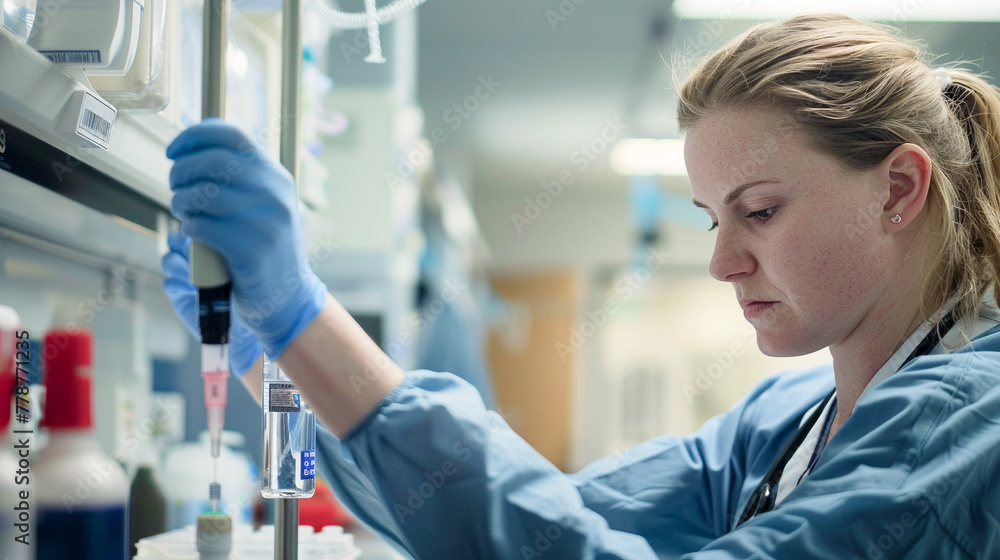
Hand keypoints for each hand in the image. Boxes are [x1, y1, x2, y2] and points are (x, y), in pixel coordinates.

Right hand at [162, 230, 262, 376]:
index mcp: (215, 246)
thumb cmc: (254, 296)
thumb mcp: (245, 267)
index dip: (197, 227)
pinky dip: (179, 285)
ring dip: (178, 264)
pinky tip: (194, 291)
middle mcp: (199, 258)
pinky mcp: (180, 294)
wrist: (247, 329)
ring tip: (196, 276)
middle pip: (177, 239)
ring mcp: (188, 275)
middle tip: (197, 255)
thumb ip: (227, 250)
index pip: (198, 227)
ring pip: (169, 259)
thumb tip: (211, 235)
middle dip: (183, 244)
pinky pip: (169, 283)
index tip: (206, 234)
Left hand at [167, 119, 326, 357]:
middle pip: (211, 161)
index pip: (231, 135)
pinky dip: (189, 228)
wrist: (289, 295)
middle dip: (180, 171)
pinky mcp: (252, 248)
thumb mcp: (265, 204)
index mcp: (275, 175)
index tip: (174, 151)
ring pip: (202, 194)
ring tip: (184, 212)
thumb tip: (195, 148)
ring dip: (181, 202)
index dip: (194, 136)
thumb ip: (241, 178)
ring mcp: (265, 220)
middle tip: (175, 187)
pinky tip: (194, 234)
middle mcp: (274, 192)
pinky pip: (202, 226)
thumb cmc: (266, 248)